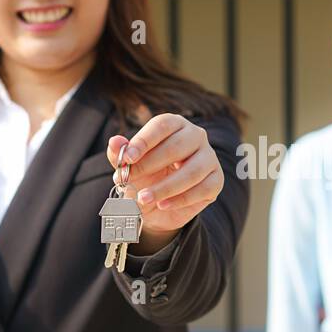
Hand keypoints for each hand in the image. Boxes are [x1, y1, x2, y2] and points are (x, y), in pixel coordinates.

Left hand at [106, 114, 222, 253]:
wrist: (159, 206)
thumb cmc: (146, 177)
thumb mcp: (129, 167)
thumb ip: (120, 154)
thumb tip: (115, 142)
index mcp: (174, 125)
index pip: (162, 125)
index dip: (144, 140)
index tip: (128, 158)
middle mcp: (196, 136)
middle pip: (178, 146)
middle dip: (151, 164)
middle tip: (130, 179)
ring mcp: (209, 158)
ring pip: (192, 171)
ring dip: (165, 187)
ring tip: (144, 198)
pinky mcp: (216, 180)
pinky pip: (202, 189)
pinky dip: (180, 200)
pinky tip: (162, 205)